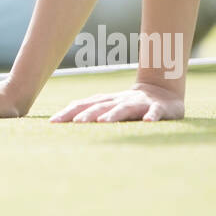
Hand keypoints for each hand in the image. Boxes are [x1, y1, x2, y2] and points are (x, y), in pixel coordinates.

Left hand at [49, 82, 184, 122]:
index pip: (84, 105)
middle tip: (75, 123)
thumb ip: (92, 112)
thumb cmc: (131, 104)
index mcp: (107, 101)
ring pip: (125, 108)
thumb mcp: (110, 107)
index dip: (69, 112)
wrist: (163, 91)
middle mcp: (120, 100)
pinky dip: (151, 116)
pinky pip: (155, 112)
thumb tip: (63, 122)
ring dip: (114, 114)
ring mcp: (139, 103)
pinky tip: (148, 122)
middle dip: (88, 114)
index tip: (53, 122)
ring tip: (104, 122)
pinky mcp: (158, 108)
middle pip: (101, 106)